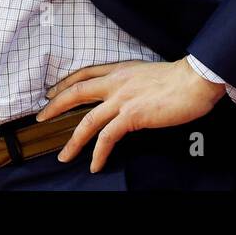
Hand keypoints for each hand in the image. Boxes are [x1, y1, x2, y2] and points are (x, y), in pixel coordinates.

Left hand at [34, 58, 225, 173]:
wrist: (194, 80)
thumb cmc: (180, 79)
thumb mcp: (148, 73)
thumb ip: (134, 82)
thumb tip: (128, 96)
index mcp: (120, 70)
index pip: (84, 73)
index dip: (65, 82)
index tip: (51, 91)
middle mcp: (116, 82)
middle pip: (76, 92)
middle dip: (55, 106)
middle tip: (41, 118)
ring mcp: (122, 99)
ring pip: (87, 121)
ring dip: (73, 141)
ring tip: (64, 155)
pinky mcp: (132, 116)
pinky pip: (107, 138)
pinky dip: (98, 153)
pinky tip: (95, 165)